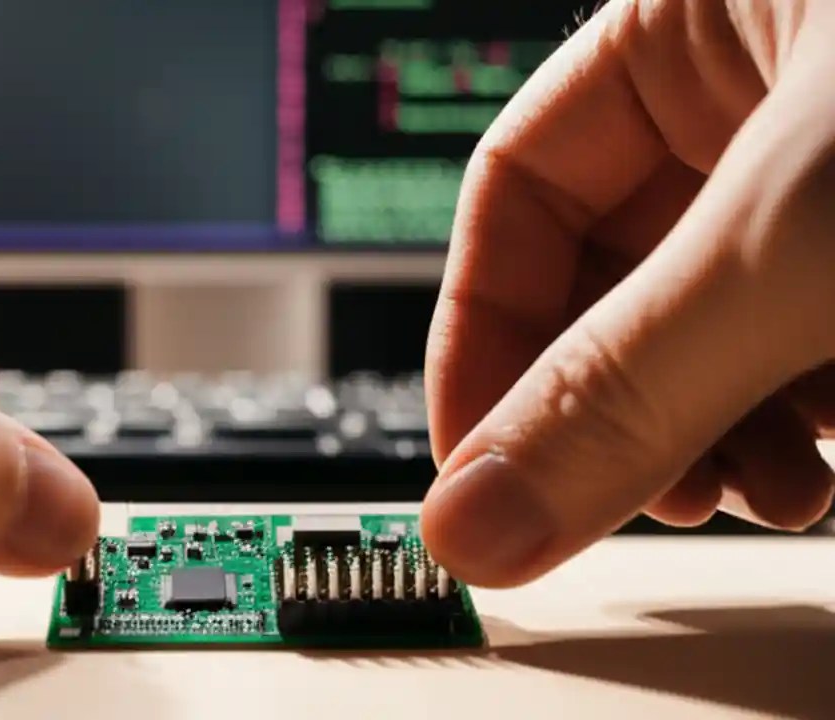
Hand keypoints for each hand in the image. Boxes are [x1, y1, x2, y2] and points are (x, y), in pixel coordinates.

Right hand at [421, 0, 834, 587]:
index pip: (514, 193)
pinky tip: (822, 463)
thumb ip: (633, 382)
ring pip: (706, 331)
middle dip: (615, 409)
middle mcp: (749, 95)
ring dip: (715, 435)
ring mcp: (821, 176)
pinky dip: (794, 422)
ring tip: (761, 492)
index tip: (480, 466)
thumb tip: (480, 511)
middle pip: (606, 281)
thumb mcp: (803, 242)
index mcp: (685, 24)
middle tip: (624, 496)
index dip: (480, 339)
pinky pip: (794, 346)